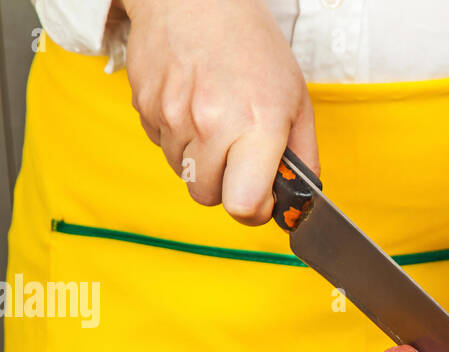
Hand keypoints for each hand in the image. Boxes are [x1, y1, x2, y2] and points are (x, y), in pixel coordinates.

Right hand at [118, 0, 316, 224]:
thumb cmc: (252, 46)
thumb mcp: (296, 99)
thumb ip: (303, 156)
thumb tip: (302, 200)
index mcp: (256, 125)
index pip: (243, 205)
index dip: (254, 209)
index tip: (261, 196)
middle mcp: (210, 123)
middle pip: (208, 197)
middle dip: (226, 186)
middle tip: (238, 156)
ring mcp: (173, 116)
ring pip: (184, 175)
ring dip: (200, 161)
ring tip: (215, 120)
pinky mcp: (145, 107)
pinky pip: (162, 147)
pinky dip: (178, 138)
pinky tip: (192, 105)